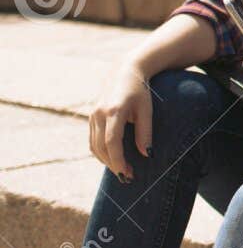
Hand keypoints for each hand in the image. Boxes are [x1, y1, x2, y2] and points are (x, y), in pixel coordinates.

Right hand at [88, 61, 152, 181]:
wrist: (125, 72)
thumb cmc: (140, 91)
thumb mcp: (146, 110)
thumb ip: (145, 132)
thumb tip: (147, 154)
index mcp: (114, 111)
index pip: (111, 142)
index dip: (117, 160)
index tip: (127, 173)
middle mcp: (99, 114)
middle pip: (100, 147)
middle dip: (113, 164)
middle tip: (128, 176)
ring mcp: (92, 116)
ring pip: (94, 146)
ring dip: (106, 160)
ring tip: (123, 169)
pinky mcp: (91, 117)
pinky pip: (92, 140)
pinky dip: (101, 152)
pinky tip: (114, 158)